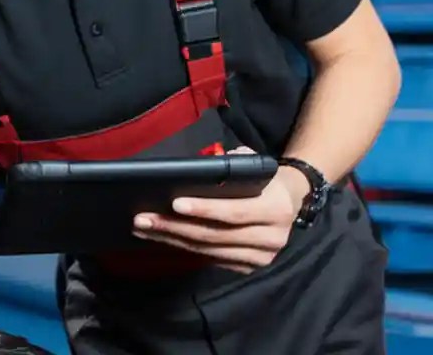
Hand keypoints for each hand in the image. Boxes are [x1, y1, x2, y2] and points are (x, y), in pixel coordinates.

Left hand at [132, 149, 309, 273]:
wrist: (290, 202)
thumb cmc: (265, 181)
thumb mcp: (255, 166)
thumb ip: (233, 165)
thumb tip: (201, 166)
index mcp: (276, 210)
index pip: (234, 212)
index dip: (204, 209)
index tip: (174, 203)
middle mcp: (272, 238)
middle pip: (214, 235)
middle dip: (174, 227)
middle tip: (143, 219)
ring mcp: (261, 257)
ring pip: (208, 250)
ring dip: (171, 239)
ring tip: (143, 228)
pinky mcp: (249, 267)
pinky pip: (210, 258)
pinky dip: (183, 247)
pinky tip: (162, 238)